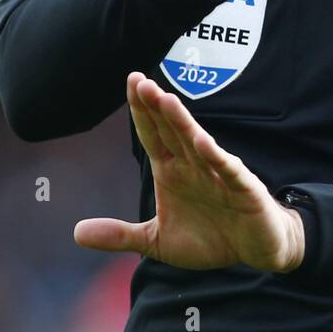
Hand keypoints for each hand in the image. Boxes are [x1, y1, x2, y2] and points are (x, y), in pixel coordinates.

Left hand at [73, 73, 305, 272]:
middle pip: (172, 131)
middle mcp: (194, 166)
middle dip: (156, 107)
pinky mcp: (244, 189)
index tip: (130, 82)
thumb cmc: (211, 238)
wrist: (256, 251)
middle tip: (139, 81)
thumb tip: (76, 232)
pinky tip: (202, 142)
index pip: (153, 135)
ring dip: (182, 123)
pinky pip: (228, 171)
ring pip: (198, 143)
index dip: (141, 111)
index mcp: (173, 171)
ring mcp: (219, 175)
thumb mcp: (158, 242)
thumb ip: (121, 235)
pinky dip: (216, 157)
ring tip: (166, 100)